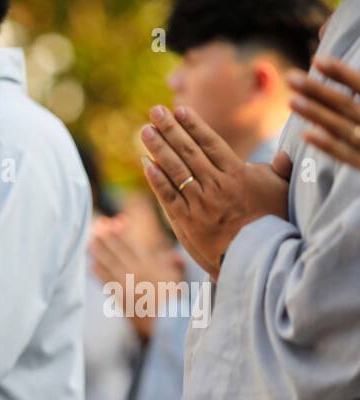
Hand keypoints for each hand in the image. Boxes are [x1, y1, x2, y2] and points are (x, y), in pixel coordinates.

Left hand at [89, 215, 186, 339]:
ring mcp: (127, 286)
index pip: (133, 245)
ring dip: (99, 253)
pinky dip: (100, 275)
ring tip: (88, 242)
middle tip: (95, 227)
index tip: (115, 221)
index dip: (122, 233)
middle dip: (107, 238)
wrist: (168, 323)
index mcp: (151, 266)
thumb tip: (173, 255)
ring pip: (110, 265)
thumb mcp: (178, 279)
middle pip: (118, 252)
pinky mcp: (121, 299)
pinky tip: (92, 266)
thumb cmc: (175, 301)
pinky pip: (108, 284)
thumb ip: (174, 265)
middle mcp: (137, 274)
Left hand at [139, 105, 291, 279]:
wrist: (257, 258)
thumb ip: (279, 171)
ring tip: (145, 131)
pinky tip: (146, 164)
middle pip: (188, 152)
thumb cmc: (272, 223)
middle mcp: (216, 185)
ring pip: (175, 171)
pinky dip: (156, 180)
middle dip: (170, 130)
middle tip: (154, 111)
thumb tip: (285, 155)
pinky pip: (168, 197)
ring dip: (158, 149)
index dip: (193, 125)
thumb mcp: (280, 192)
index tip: (179, 110)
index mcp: (237, 174)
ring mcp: (199, 203)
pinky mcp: (187, 222)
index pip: (210, 143)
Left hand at [289, 56, 359, 170]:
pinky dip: (328, 145)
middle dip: (318, 90)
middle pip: (345, 104)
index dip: (341, 73)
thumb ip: (356, 84)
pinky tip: (306, 135)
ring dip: (317, 114)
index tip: (317, 59)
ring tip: (291, 101)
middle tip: (290, 77)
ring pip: (342, 127)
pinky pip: (346, 156)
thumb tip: (328, 36)